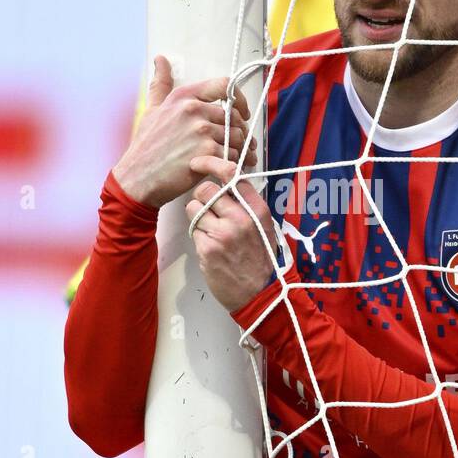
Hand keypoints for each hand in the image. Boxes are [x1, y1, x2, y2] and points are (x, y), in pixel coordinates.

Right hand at [113, 55, 256, 207]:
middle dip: (240, 133)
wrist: (137, 178)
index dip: (240, 99)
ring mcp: (201, 131)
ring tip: (237, 159)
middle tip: (240, 146)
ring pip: (237, 138)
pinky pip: (233, 156)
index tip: (242, 112)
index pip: (224, 86)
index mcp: (184, 97)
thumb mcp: (152, 109)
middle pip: (235, 117)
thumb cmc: (146, 146)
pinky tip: (232, 170)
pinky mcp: (206, 153)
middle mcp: (193, 110)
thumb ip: (160, 84)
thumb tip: (160, 58)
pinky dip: (235, 165)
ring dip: (240, 150)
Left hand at [185, 155, 282, 312]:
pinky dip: (198, 237)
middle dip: (201, 196)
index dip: (212, 164)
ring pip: (194, 209)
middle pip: (206, 189)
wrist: (260, 294)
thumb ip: (247, 205)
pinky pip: (193, 231)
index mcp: (257, 209)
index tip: (199, 162)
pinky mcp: (208, 248)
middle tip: (206, 208)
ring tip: (210, 232)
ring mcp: (223, 233)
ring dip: (197, 218)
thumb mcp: (264, 227)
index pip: (232, 174)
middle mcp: (241, 217)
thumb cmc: (261, 259)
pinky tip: (211, 249)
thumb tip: (227, 183)